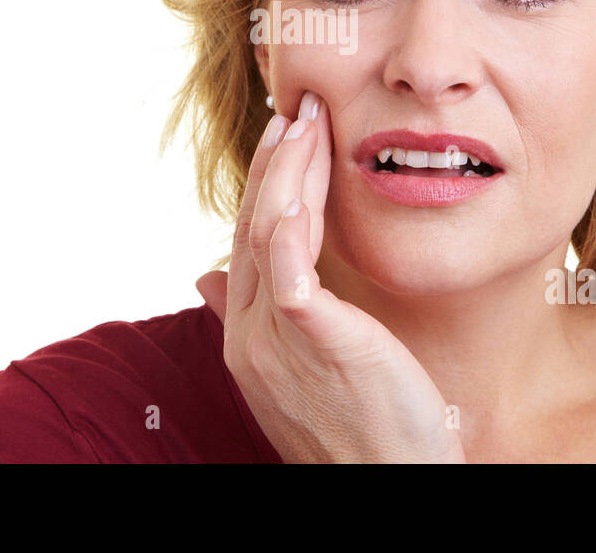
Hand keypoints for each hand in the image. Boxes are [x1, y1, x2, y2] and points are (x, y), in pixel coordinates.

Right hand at [196, 90, 465, 462]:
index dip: (263, 188)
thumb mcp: (303, 372)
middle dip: (272, 163)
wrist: (388, 485)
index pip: (247, 244)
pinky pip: (290, 257)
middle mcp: (248, 335)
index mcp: (246, 340)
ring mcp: (271, 335)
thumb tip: (206, 277)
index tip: (285, 141)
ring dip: (287, 167)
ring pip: (267, 228)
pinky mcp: (310, 332)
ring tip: (306, 119)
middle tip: (294, 110)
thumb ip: (261, 321)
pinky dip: (293, 206)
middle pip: (251, 226)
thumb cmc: (365, 431)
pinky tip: (307, 165)